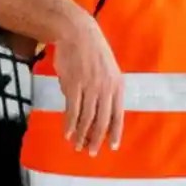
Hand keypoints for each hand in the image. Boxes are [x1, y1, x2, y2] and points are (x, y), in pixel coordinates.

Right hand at [52, 16, 124, 154]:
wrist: (77, 33)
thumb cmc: (92, 50)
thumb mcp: (108, 69)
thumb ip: (105, 90)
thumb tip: (96, 110)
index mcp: (117, 85)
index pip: (118, 115)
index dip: (115, 132)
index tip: (112, 146)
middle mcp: (105, 88)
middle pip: (101, 120)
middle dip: (96, 139)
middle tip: (91, 152)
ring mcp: (89, 87)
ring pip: (86, 118)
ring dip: (81, 135)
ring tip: (77, 145)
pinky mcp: (73, 85)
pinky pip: (72, 110)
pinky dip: (70, 124)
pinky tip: (67, 133)